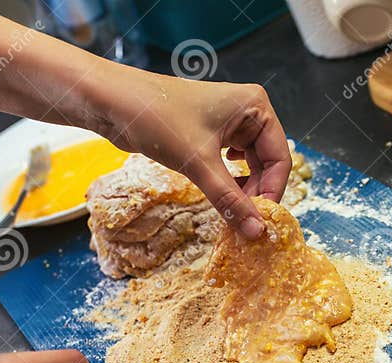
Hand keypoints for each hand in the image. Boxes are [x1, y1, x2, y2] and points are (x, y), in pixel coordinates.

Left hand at [93, 70, 291, 238]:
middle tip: (243, 223)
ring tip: (232, 213)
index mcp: (256, 106)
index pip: (280, 158)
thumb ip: (230, 199)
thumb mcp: (198, 163)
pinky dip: (229, 183)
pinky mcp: (210, 133)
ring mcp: (229, 122)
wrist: (112, 102)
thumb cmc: (157, 119)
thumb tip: (256, 232)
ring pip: (249, 166)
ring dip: (242, 191)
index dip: (272, 192)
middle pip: (267, 163)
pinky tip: (222, 192)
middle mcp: (248, 111)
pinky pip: (230, 164)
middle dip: (256, 194)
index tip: (259, 223)